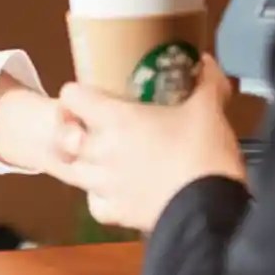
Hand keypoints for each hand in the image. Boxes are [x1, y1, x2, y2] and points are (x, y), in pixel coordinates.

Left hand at [47, 55, 245, 231]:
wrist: (210, 211)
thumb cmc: (203, 153)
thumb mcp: (208, 111)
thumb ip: (207, 83)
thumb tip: (206, 61)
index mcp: (115, 119)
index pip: (72, 96)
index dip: (76, 94)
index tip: (92, 97)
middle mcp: (100, 151)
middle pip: (64, 137)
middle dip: (74, 131)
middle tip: (95, 127)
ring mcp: (104, 185)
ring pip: (74, 172)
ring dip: (84, 163)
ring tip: (105, 158)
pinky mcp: (115, 214)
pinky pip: (94, 204)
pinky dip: (99, 197)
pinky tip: (116, 191)